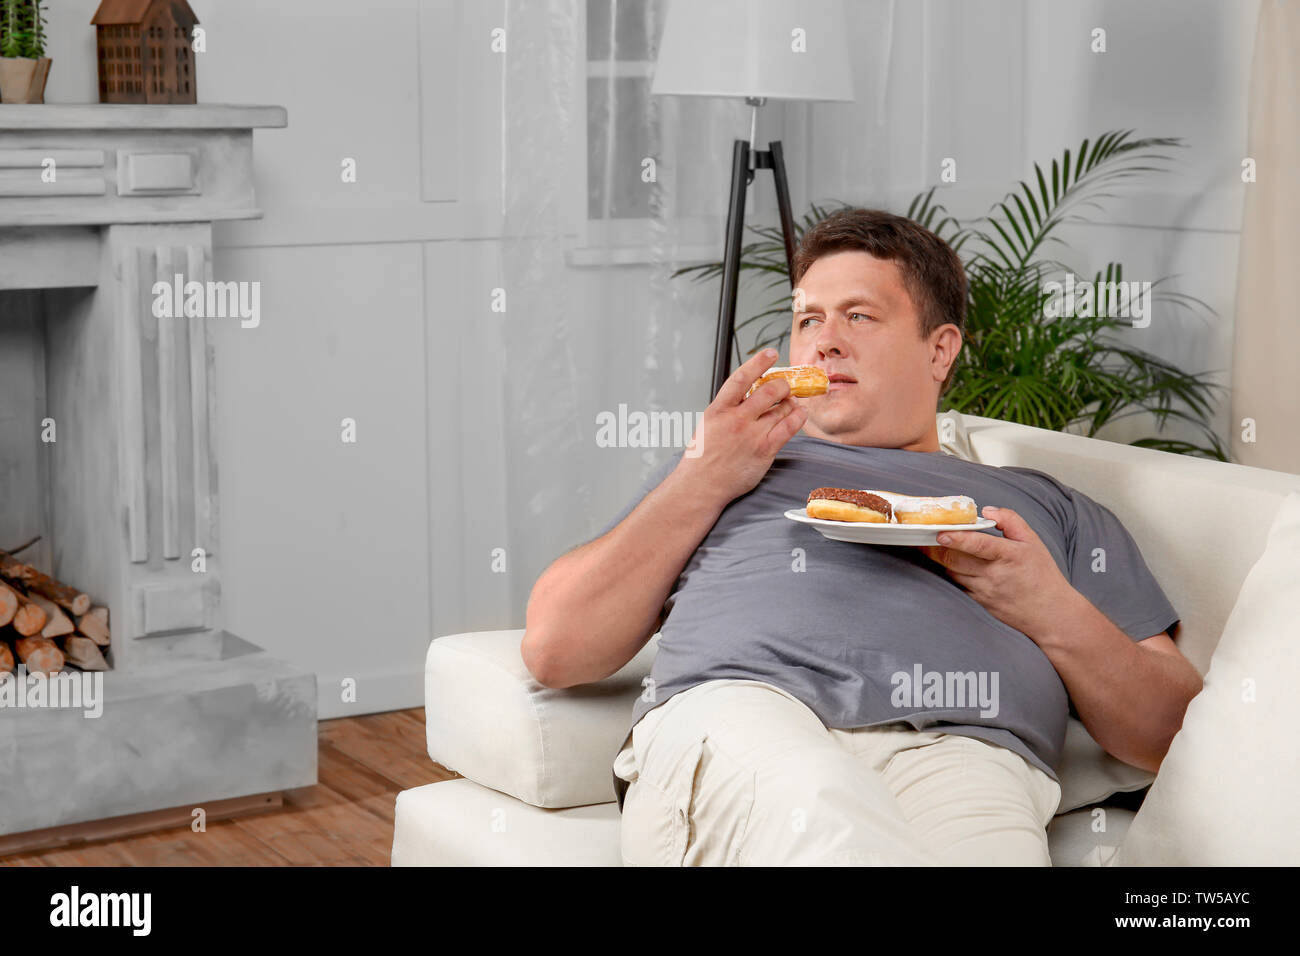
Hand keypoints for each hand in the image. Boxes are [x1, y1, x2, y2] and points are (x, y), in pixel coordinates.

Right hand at [676, 348, 807, 507]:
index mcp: (719, 409)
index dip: (759, 362)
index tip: (770, 353)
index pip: (742, 377)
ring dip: (791, 402)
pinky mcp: (764, 451)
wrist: (701, 485)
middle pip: (770, 390)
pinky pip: (789, 428)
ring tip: (791, 403)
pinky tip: (800, 414)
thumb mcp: (709, 423)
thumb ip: (728, 407)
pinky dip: (798, 417)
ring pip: (782, 409)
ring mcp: (751, 435)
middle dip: (783, 385)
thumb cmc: (703, 456)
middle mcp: (736, 419)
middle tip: (785, 386)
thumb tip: (750, 391)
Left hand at [920, 506, 1076, 639]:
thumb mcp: (1033, 542)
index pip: (980, 546)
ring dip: (942, 559)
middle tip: (924, 535)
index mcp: (1010, 555)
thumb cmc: (1042, 575)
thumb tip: (987, 510)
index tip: (941, 533)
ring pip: (953, 572)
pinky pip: (958, 585)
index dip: (958, 539)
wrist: (1050, 614)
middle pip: (955, 560)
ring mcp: (984, 591)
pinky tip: (951, 564)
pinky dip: (952, 573)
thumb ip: (1011, 520)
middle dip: (936, 547)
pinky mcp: (979, 602)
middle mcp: (994, 574)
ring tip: (934, 546)